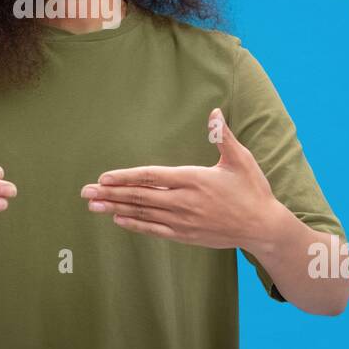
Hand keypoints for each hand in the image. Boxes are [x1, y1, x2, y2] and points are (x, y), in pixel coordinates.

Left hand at [80, 107, 276, 249]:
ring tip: (93, 206)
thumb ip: (223, 137)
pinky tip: (118, 219)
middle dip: (110, 194)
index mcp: (194, 180)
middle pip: (140, 196)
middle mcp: (184, 202)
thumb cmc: (252, 190)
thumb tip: (214, 113)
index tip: (104, 177)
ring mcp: (184, 221)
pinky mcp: (186, 235)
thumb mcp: (240, 160)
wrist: (263, 227)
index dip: (126, 177)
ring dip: (116, 209)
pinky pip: (154, 230)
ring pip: (143, 214)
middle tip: (85, 193)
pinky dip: (135, 224)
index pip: (151, 177)